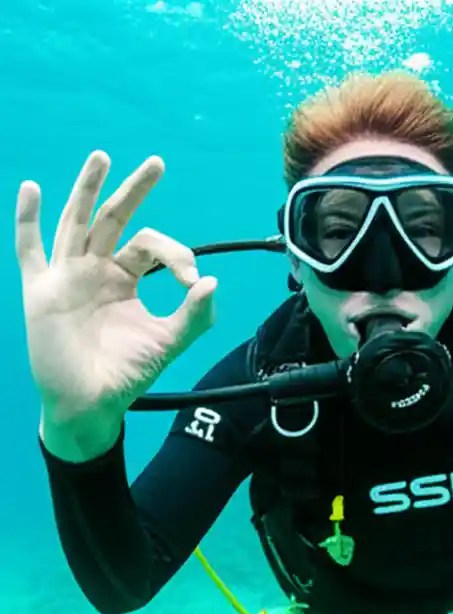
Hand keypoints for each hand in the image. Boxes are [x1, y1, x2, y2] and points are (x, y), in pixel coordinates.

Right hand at [16, 151, 216, 454]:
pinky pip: (29, 250)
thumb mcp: (169, 341)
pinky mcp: (41, 290)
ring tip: (102, 157)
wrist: (91, 403)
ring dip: (88, 189)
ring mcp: (66, 276)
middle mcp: (95, 270)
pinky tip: (30, 188)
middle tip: (157, 163)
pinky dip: (26, 220)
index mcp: (125, 278)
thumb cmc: (127, 372)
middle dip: (134, 191)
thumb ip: (194, 314)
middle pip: (115, 220)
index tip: (191, 279)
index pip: (151, 247)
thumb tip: (212, 281)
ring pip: (76, 222)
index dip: (175, 254)